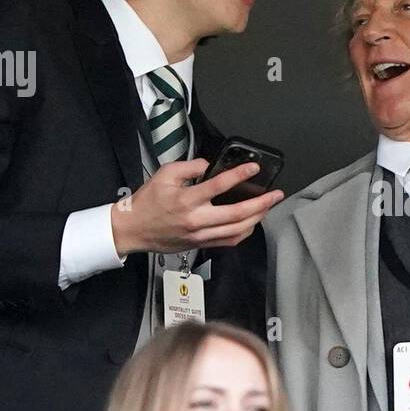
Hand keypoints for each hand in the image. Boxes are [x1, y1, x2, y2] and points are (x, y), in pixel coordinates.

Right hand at [111, 159, 283, 256]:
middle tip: (276, 194)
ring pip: (237, 230)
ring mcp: (200, 235)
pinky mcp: (201, 245)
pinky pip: (229, 241)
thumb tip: (209, 166)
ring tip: (268, 207)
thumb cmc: (147, 202)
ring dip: (257, 218)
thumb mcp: (164, 175)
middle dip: (261, 204)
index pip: (219, 186)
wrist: (133, 230)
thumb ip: (190, 167)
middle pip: (237, 214)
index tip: (255, 167)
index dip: (239, 175)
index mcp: (186, 200)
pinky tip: (253, 223)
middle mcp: (196, 220)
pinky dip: (245, 232)